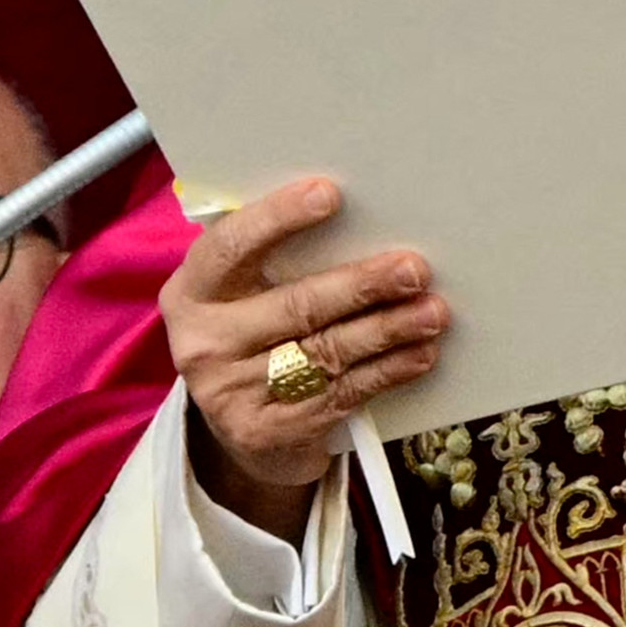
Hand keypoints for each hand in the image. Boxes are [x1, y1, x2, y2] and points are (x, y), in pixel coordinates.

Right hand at [158, 177, 446, 537]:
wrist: (241, 431)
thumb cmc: (255, 334)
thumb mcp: (243, 294)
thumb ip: (278, 259)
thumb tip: (361, 218)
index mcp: (192, 292)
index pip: (230, 246)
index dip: (278, 217)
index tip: (330, 194)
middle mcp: (204, 344)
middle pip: (296, 306)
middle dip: (362, 285)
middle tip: (414, 269)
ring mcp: (233, 394)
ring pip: (327, 352)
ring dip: (389, 330)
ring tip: (433, 312)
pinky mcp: (270, 432)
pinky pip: (342, 394)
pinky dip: (389, 371)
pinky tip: (420, 353)